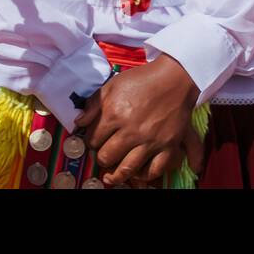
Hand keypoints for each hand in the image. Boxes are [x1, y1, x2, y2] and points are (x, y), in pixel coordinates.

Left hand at [76, 54, 202, 186]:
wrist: (174, 78)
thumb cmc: (142, 80)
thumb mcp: (112, 85)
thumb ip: (93, 104)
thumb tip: (79, 122)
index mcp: (115, 114)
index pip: (93, 139)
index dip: (90, 141)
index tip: (94, 140)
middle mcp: (131, 130)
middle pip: (107, 157)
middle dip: (101, 157)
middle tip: (104, 155)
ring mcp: (150, 140)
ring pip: (127, 169)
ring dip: (116, 174)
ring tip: (111, 174)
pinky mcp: (168, 145)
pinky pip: (154, 170)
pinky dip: (144, 175)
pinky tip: (137, 173)